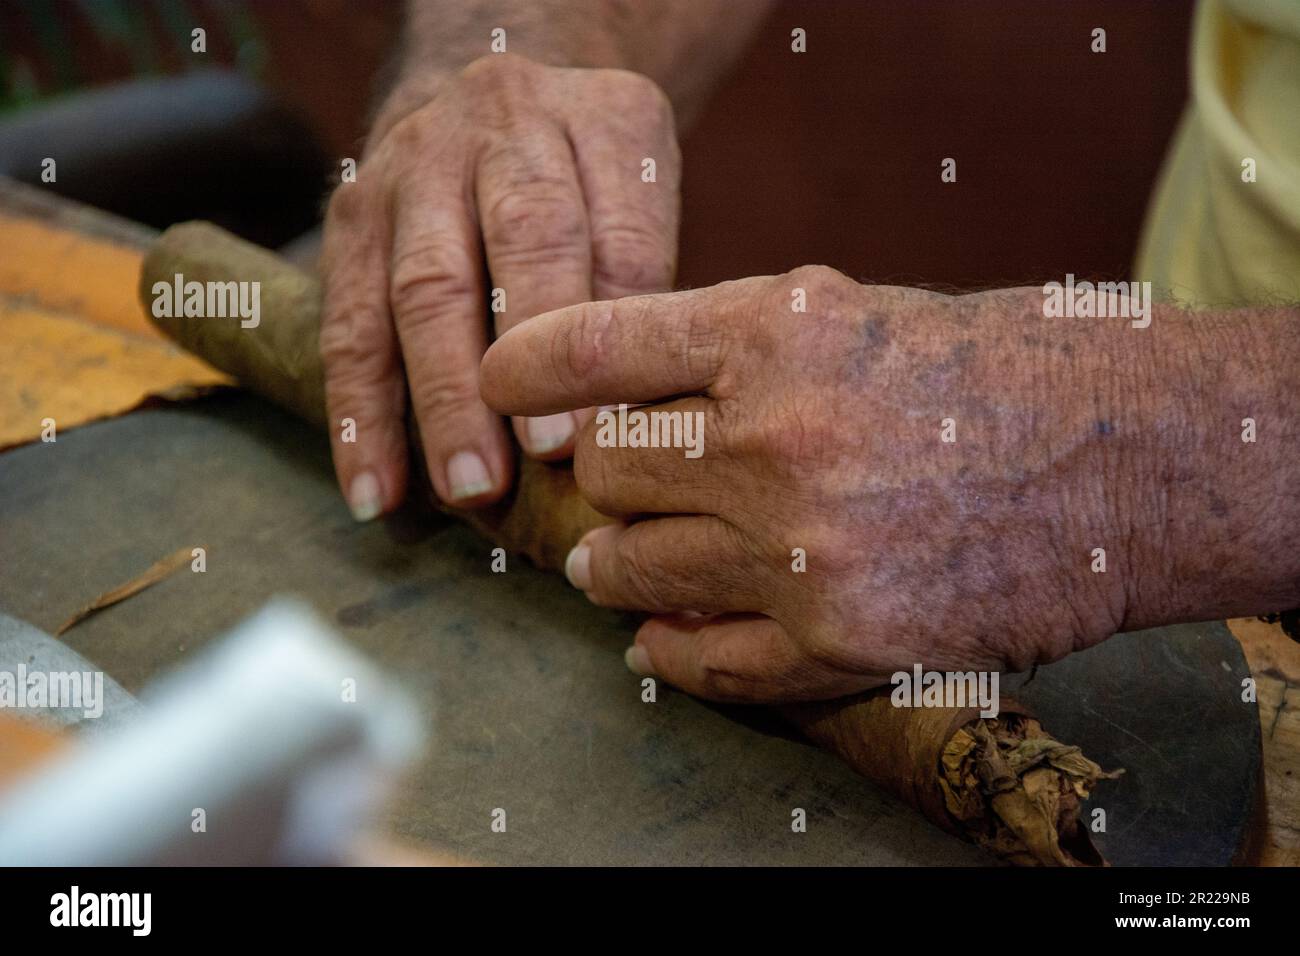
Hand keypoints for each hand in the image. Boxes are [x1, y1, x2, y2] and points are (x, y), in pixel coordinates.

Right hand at [320, 53, 680, 518]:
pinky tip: (373, 491)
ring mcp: (416, 164)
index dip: (603, 332)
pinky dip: (359, 416)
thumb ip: (640, 285)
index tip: (603, 426)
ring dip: (442, 401)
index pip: (614, 233)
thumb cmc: (593, 179)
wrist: (493, 94)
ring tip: (466, 490)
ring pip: (422, 290)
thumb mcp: (646, 195)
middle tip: (541, 457)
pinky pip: (348, 324)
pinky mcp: (352, 213)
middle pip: (516, 245)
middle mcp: (505, 125)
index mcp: (604, 120)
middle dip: (523, 361)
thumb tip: (633, 420)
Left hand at [480, 268, 1158, 702]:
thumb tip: (617, 395)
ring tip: (619, 567)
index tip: (499, 383)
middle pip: (601, 469)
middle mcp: (773, 437)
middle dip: (603, 477)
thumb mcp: (853, 313)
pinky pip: (697, 661)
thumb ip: (731, 347)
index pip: (593, 346)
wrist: (1126, 459)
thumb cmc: (993, 369)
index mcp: (773, 332)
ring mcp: (798, 547)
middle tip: (620, 487)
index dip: (524, 365)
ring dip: (616, 568)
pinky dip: (668, 652)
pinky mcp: (834, 641)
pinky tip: (662, 640)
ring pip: (629, 568)